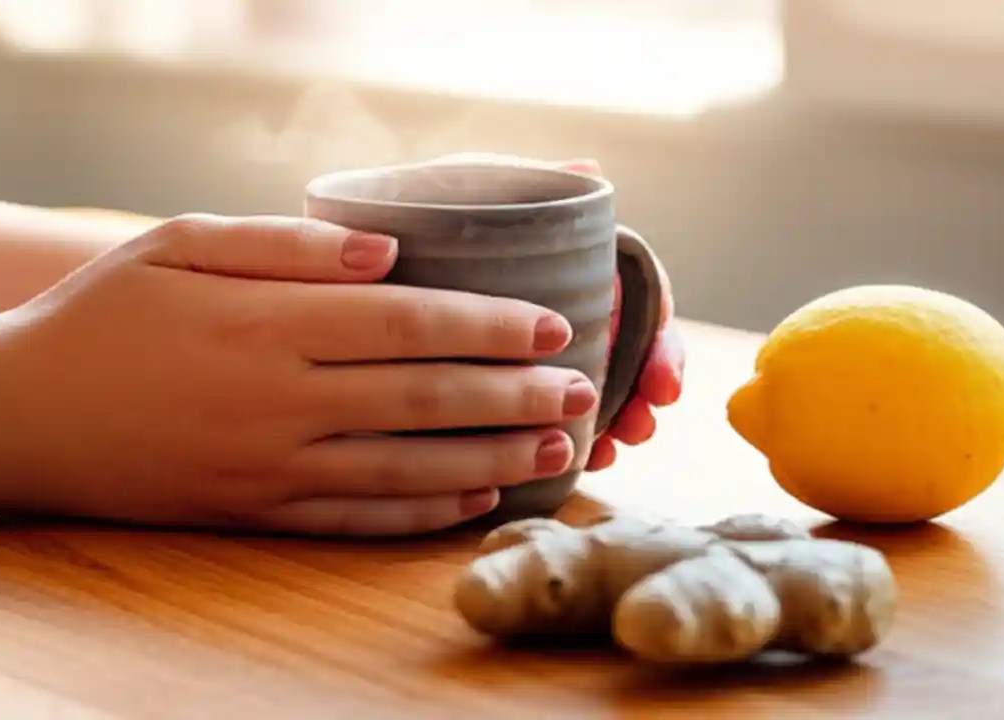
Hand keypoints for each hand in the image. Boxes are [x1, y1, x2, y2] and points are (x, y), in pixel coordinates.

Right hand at [0, 214, 597, 535]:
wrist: (20, 413)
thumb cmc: (102, 314)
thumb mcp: (174, 245)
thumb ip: (282, 244)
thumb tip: (385, 252)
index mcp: (265, 324)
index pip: (407, 324)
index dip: (488, 325)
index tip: (553, 323)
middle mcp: (277, 400)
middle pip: (423, 398)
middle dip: (513, 393)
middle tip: (582, 390)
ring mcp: (268, 466)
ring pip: (405, 465)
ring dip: (491, 456)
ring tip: (558, 446)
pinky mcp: (254, 512)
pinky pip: (356, 517)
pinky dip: (423, 511)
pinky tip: (477, 498)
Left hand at [427, 153, 684, 470]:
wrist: (340, 259)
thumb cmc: (414, 215)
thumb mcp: (465, 191)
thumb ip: (521, 183)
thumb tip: (590, 171)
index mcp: (568, 259)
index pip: (637, 299)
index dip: (659, 340)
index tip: (663, 383)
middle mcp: (561, 303)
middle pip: (626, 354)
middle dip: (642, 393)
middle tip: (640, 426)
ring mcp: (532, 350)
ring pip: (592, 390)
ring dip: (613, 424)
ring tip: (612, 449)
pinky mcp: (493, 391)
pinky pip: (538, 423)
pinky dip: (561, 442)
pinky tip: (570, 462)